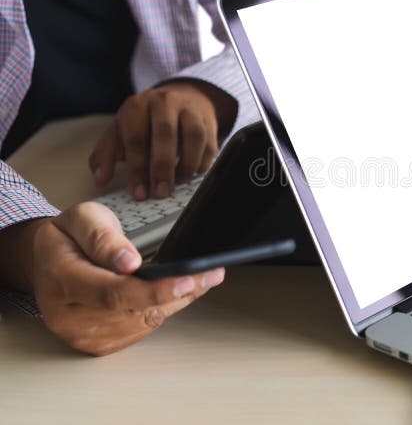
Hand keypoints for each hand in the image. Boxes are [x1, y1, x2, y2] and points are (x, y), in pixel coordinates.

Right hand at [17, 202, 222, 354]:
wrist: (47, 263)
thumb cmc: (67, 238)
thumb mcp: (82, 218)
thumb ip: (104, 238)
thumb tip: (130, 262)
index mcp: (61, 280)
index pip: (112, 292)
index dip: (154, 290)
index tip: (188, 279)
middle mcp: (69, 316)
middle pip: (133, 310)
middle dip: (179, 291)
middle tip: (211, 272)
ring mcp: (83, 335)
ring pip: (143, 321)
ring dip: (177, 300)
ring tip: (202, 277)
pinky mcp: (98, 344)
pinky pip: (142, 328)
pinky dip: (164, 309)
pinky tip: (177, 292)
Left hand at [90, 80, 235, 199]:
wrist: (181, 97)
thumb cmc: (145, 121)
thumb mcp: (120, 131)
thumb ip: (107, 154)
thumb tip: (100, 179)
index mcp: (138, 105)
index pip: (136, 138)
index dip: (137, 169)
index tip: (139, 193)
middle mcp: (165, 101)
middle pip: (165, 134)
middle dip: (162, 168)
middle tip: (160, 193)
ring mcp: (190, 109)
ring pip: (193, 136)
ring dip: (186, 165)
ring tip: (177, 184)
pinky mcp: (209, 121)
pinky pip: (210, 144)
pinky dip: (201, 164)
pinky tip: (191, 175)